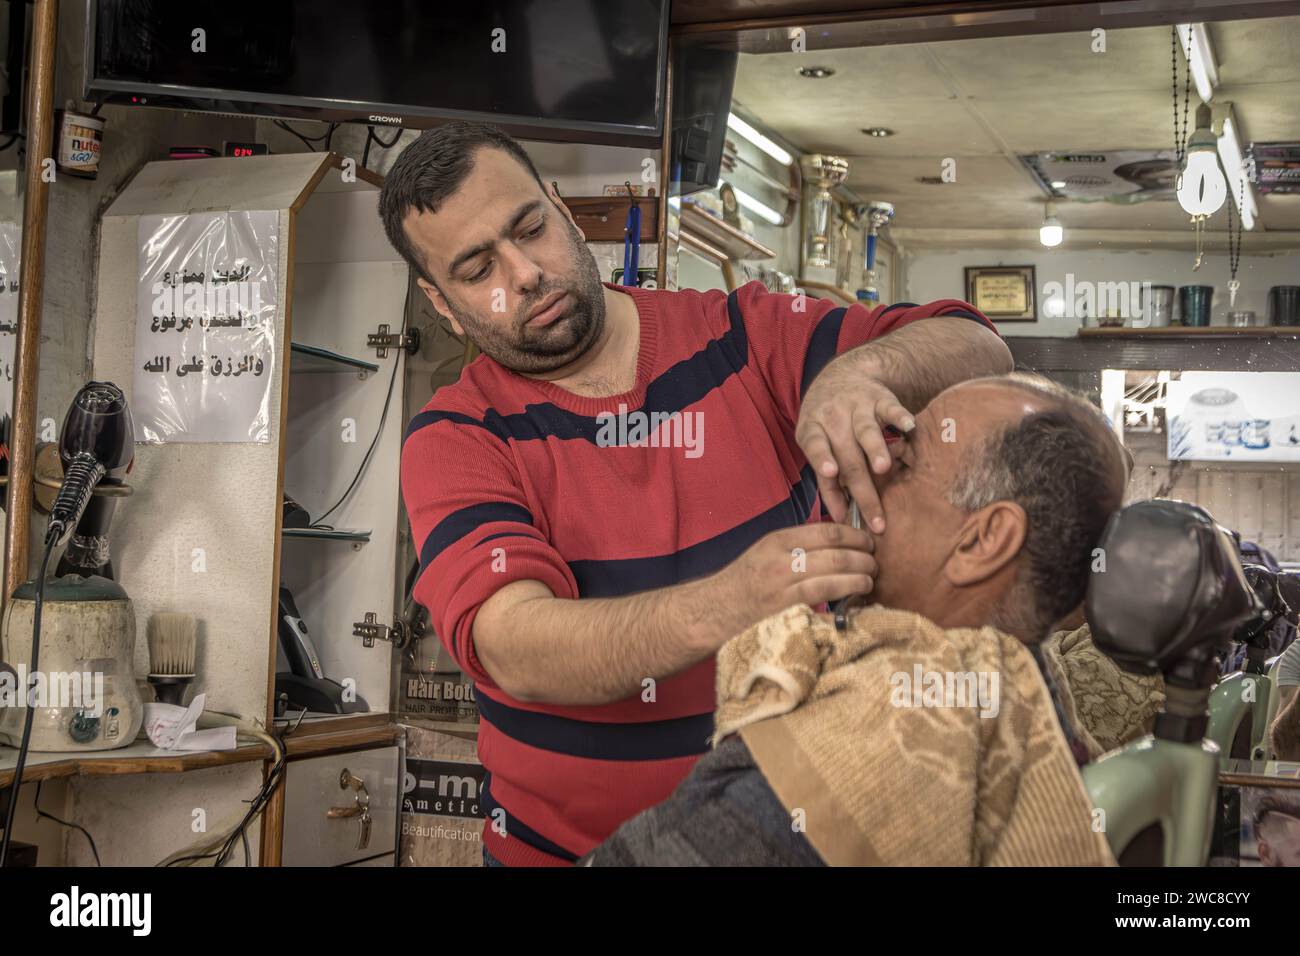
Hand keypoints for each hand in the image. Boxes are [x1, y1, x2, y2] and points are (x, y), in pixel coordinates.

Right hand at [701, 523, 876, 648]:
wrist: (712, 610)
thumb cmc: (743, 584)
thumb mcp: (766, 554)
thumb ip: (796, 548)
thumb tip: (836, 545)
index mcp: (777, 540)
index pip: (826, 530)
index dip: (855, 535)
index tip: (869, 541)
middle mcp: (780, 557)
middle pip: (835, 550)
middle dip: (863, 556)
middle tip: (875, 562)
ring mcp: (782, 583)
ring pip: (833, 572)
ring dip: (860, 576)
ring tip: (870, 579)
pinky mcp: (785, 607)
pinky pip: (823, 595)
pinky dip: (846, 593)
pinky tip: (857, 596)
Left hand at [796, 358, 914, 529]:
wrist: (841, 377)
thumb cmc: (828, 425)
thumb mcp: (818, 445)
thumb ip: (828, 482)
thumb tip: (841, 519)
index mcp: (813, 429)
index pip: (816, 446)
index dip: (822, 458)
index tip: (831, 472)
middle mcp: (833, 418)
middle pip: (848, 455)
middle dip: (863, 489)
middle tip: (876, 519)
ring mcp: (857, 407)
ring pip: (867, 431)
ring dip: (875, 450)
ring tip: (882, 467)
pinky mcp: (881, 399)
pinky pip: (892, 409)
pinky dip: (901, 418)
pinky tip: (910, 427)